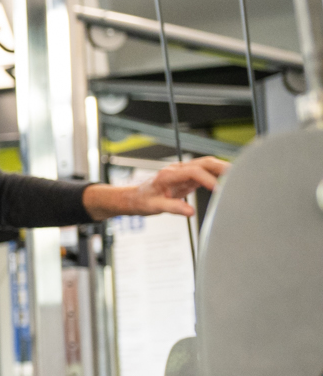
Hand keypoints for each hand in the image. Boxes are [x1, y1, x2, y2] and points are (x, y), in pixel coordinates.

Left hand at [84, 156, 225, 218]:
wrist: (134, 197)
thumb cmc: (142, 201)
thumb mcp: (154, 207)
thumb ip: (173, 208)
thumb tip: (190, 212)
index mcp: (168, 175)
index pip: (193, 172)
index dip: (208, 180)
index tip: (219, 191)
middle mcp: (177, 169)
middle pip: (204, 162)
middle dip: (222, 167)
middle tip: (239, 176)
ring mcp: (183, 171)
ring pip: (206, 165)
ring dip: (222, 169)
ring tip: (239, 177)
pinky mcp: (187, 176)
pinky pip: (205, 172)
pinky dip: (218, 174)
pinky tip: (229, 181)